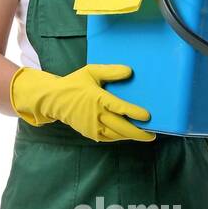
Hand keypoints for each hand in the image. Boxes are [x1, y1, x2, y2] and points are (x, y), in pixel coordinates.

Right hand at [10, 63, 155, 142]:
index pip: (118, 107)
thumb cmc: (75, 83)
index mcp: (97, 98)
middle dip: (138, 133)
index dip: (133, 112)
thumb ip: (110, 71)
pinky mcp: (90, 133)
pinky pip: (109, 137)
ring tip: (145, 135)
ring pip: (116, 135)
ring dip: (131, 136)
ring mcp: (93, 126)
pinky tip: (129, 135)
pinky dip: (120, 137)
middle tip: (152, 135)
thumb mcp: (91, 71)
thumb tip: (129, 71)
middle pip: (121, 127)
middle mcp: (96, 115)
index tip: (147, 116)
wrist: (55, 100)